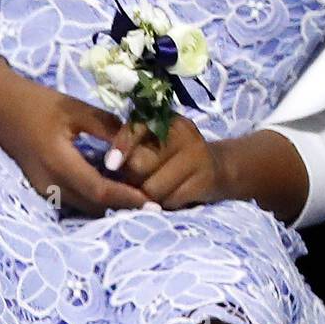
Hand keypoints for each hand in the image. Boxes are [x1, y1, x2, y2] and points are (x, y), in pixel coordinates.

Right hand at [0, 63, 153, 216]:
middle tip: (155, 203)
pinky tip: (116, 188)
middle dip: (123, 206)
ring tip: (140, 197)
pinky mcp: (42, 187)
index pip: (99, 191)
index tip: (153, 203)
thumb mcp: (76, 110)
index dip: (127, 198)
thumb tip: (139, 145)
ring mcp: (43, 189)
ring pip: (84, 206)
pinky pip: (74, 200)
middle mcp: (49, 184)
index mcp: (58, 163)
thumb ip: (108, 128)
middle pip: (93, 205)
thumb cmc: (38, 104)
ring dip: (110, 204)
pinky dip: (96, 198)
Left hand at [104, 114, 231, 209]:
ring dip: (147, 196)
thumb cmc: (173, 156)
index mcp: (165, 120)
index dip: (122, 145)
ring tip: (156, 189)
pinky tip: (173, 195)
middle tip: (139, 179)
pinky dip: (166, 203)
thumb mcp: (154, 142)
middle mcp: (183, 133)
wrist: (217, 168)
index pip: (137, 128)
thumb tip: (107, 163)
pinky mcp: (205, 178)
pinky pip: (169, 200)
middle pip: (138, 164)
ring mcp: (196, 155)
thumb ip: (131, 144)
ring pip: (151, 188)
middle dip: (132, 179)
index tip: (111, 164)